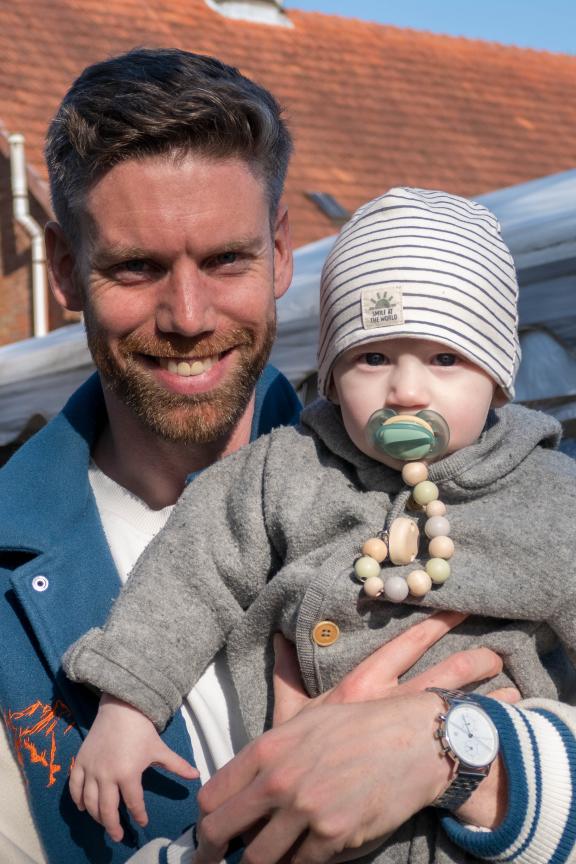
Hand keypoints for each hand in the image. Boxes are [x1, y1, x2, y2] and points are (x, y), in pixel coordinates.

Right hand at [69, 694, 197, 841]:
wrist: (121, 708)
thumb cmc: (142, 730)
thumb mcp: (160, 749)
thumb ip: (177, 765)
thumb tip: (197, 776)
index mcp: (128, 774)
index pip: (133, 803)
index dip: (139, 815)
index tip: (142, 822)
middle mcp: (107, 775)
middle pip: (107, 810)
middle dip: (113, 826)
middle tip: (118, 836)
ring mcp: (92, 769)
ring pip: (89, 802)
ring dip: (95, 816)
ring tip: (103, 823)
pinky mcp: (81, 761)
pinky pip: (74, 786)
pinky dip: (77, 800)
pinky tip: (82, 808)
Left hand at [195, 612, 516, 863]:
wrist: (414, 739)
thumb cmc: (359, 726)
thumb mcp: (308, 718)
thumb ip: (270, 747)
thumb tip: (246, 772)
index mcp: (269, 748)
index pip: (213, 794)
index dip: (204, 819)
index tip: (206, 833)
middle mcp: (280, 780)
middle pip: (221, 830)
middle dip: (211, 851)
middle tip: (210, 861)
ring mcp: (306, 810)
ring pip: (258, 859)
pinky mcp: (334, 836)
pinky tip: (296, 860)